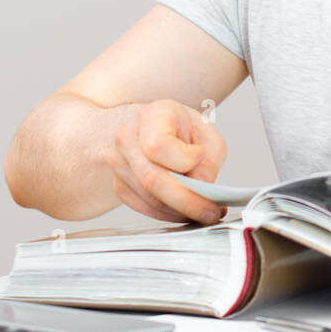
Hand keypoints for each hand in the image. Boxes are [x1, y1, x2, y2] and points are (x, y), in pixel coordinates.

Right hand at [109, 99, 227, 223]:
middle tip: (211, 211)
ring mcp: (119, 164)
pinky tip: (186, 210)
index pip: (159, 146)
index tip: (201, 156)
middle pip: (152, 180)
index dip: (184, 159)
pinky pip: (145, 208)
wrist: (151, 125)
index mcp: (152, 117)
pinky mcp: (120, 185)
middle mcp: (128, 138)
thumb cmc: (179, 126)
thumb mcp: (206, 133)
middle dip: (187, 202)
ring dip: (181, 211)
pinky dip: (170, 214)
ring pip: (150, 199)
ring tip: (204, 210)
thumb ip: (208, 162)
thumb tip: (200, 192)